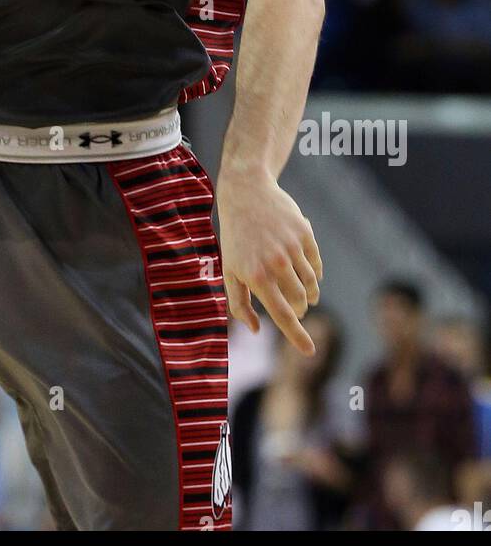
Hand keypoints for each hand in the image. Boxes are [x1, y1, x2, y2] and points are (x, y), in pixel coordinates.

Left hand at [217, 169, 321, 355]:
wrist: (246, 193)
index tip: (309, 352)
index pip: (282, 314)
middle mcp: (276, 263)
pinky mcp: (305, 233)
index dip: (297, 336)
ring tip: (303, 293)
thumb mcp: (229, 270)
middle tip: (295, 308)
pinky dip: (314, 274)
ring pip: (311, 284)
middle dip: (299, 310)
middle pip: (300, 301)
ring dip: (309, 294)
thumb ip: (239, 303)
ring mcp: (292, 247)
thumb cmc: (235, 237)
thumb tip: (256, 330)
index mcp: (256, 276)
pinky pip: (316, 265)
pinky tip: (305, 272)